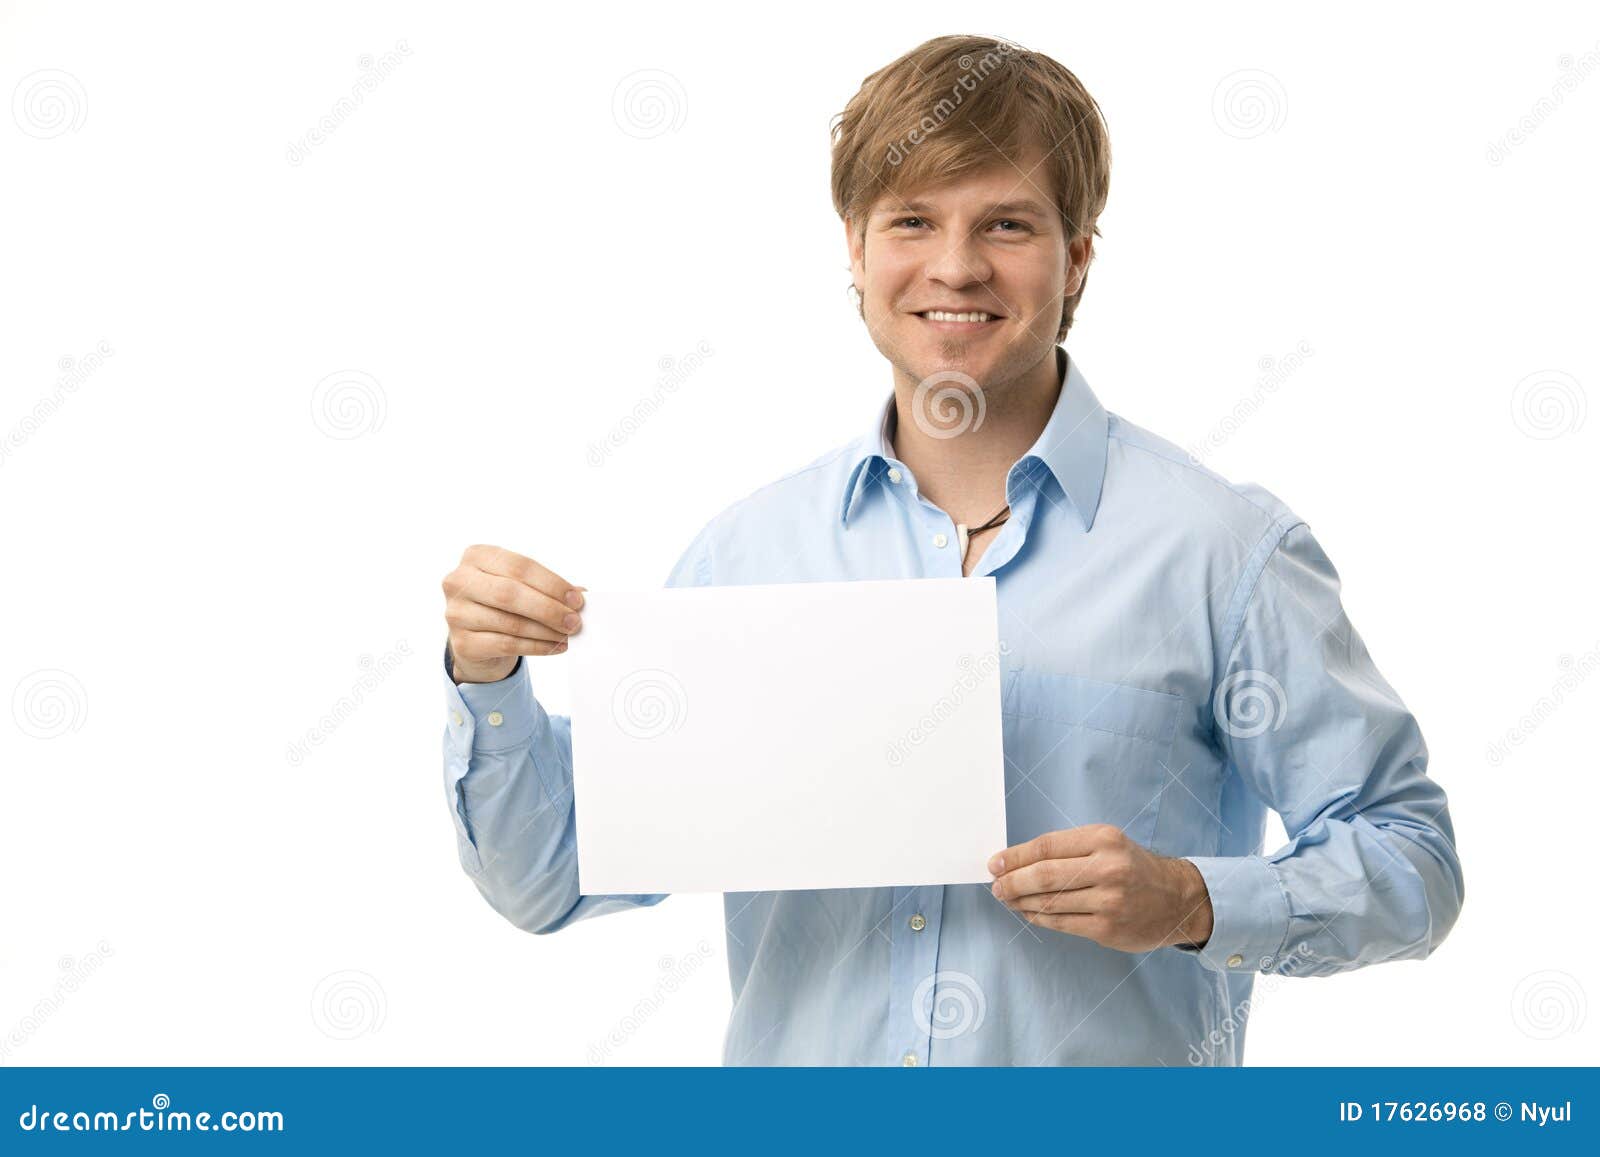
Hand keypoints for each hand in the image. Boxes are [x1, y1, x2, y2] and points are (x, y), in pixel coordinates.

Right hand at [442, 545, 584, 682]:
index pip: (520, 567)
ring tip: (568, 635)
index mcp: (476, 556)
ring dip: (546, 631)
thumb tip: (581, 595)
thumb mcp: (522, 587)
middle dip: (548, 608)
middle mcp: (459, 581)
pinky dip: (536, 646)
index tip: (577, 599)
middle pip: (510, 593)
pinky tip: (555, 646)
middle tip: (575, 621)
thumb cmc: (503, 605)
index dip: (552, 584)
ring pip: (510, 622)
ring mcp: (456, 613)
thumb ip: (547, 587)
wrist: (476, 639)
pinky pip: (506, 645)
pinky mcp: (461, 642)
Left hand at [987, 824, 1213, 952]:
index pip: (1047, 846)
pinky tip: (1028, 913)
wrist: (1176, 899)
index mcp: (1104, 839)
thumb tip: (1017, 860)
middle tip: (995, 886)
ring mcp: (1109, 901)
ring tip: (1007, 899)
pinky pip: (1061, 923)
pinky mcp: (1107, 928)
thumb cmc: (1132, 868)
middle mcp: (1108, 868)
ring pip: (1049, 902)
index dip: (1015, 856)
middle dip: (1012, 882)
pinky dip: (1039, 918)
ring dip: (1020, 902)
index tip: (995, 864)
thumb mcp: (1106, 844)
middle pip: (1044, 875)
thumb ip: (1067, 849)